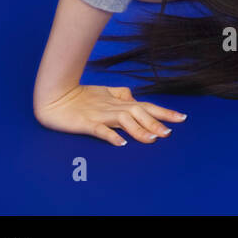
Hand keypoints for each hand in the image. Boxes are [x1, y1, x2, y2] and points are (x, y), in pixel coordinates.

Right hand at [34, 84, 186, 145]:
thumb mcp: (104, 93)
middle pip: (140, 113)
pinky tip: (121, 143)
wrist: (55, 96)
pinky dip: (111, 136)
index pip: (147, 106)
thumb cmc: (81, 96)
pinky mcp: (86, 123)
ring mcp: (101, 115)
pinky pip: (101, 130)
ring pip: (124, 121)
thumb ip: (121, 94)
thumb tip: (134, 96)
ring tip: (152, 139)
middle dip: (156, 122)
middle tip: (170, 132)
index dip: (164, 112)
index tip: (182, 118)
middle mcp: (114, 107)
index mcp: (120, 102)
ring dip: (139, 130)